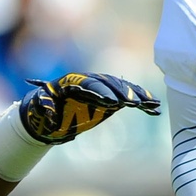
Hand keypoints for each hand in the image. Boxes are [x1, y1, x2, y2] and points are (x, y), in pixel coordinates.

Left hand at [19, 73, 160, 143]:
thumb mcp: (40, 107)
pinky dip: (142, 102)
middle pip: (111, 84)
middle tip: (136, 102)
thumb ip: (44, 107)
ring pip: (123, 89)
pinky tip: (155, 108)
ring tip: (152, 103)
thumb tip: (48, 112)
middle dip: (124, 92)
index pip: (91, 84)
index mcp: (74, 82)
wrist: (51, 111)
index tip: (111, 102)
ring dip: (139, 96)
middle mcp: (92, 83)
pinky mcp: (112, 100)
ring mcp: (103, 90)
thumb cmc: (43, 108)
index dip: (101, 91)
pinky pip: (129, 98)